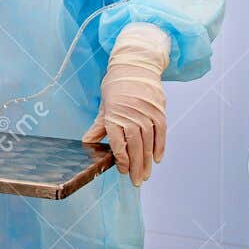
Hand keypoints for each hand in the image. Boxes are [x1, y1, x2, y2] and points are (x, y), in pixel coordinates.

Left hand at [83, 24, 169, 186]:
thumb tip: (87, 144)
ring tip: (146, 175)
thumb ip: (99, 127)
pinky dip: (160, 147)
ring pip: (149, 143)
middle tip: (137, 182)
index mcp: (114, 115)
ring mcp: (147, 113)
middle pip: (135, 146)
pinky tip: (157, 159)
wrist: (134, 66)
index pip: (119, 143)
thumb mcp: (104, 106)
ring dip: (148, 161)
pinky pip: (161, 133)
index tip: (123, 172)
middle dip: (136, 166)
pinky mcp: (159, 112)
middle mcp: (131, 115)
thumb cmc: (115, 87)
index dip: (121, 160)